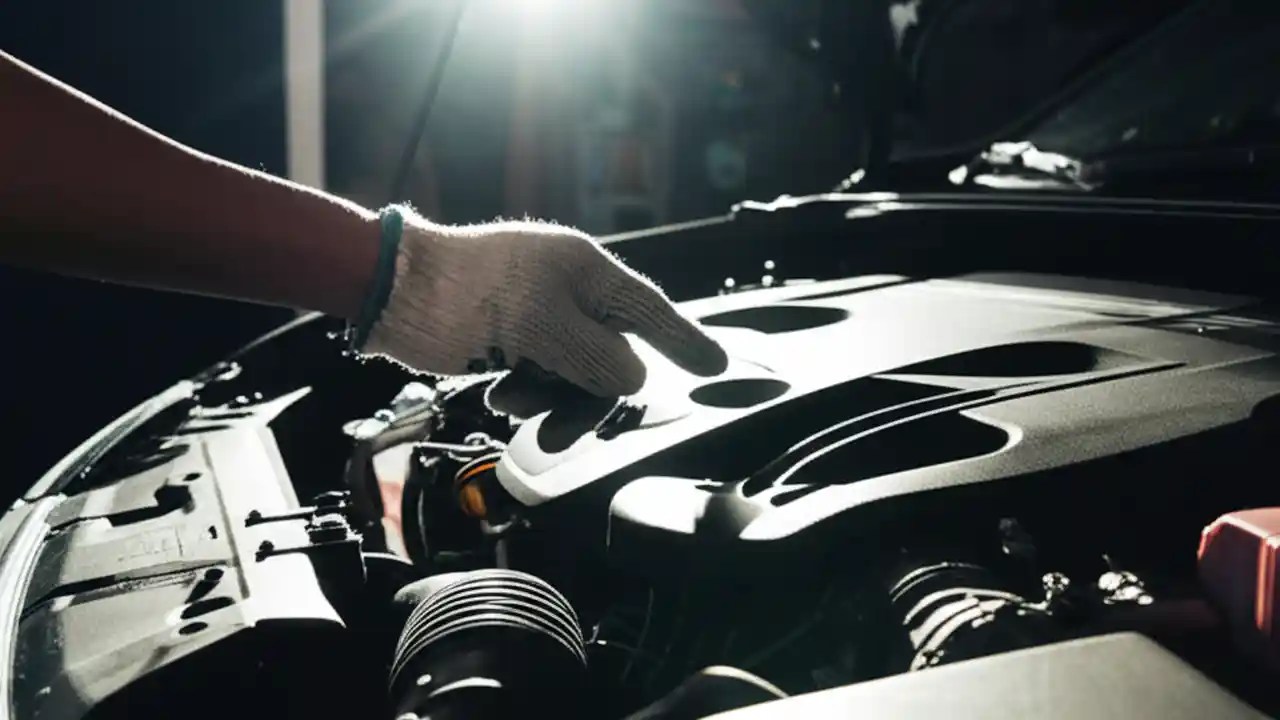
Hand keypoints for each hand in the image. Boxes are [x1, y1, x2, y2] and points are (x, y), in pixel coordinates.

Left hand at [363, 216, 727, 396]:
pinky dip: (525, 388)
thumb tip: (629, 378)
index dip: (684, 340)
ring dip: (548, 394)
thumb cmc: (464, 299)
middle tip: (560, 426)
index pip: (650, 309)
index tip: (715, 365)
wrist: (390, 292)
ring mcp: (537, 308)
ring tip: (511, 397)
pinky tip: (498, 390)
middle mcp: (566, 287)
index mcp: (585, 271)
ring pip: (572, 368)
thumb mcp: (542, 332)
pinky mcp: (508, 330)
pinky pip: (540, 369)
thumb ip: (597, 359)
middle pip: (608, 353)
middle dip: (585, 394)